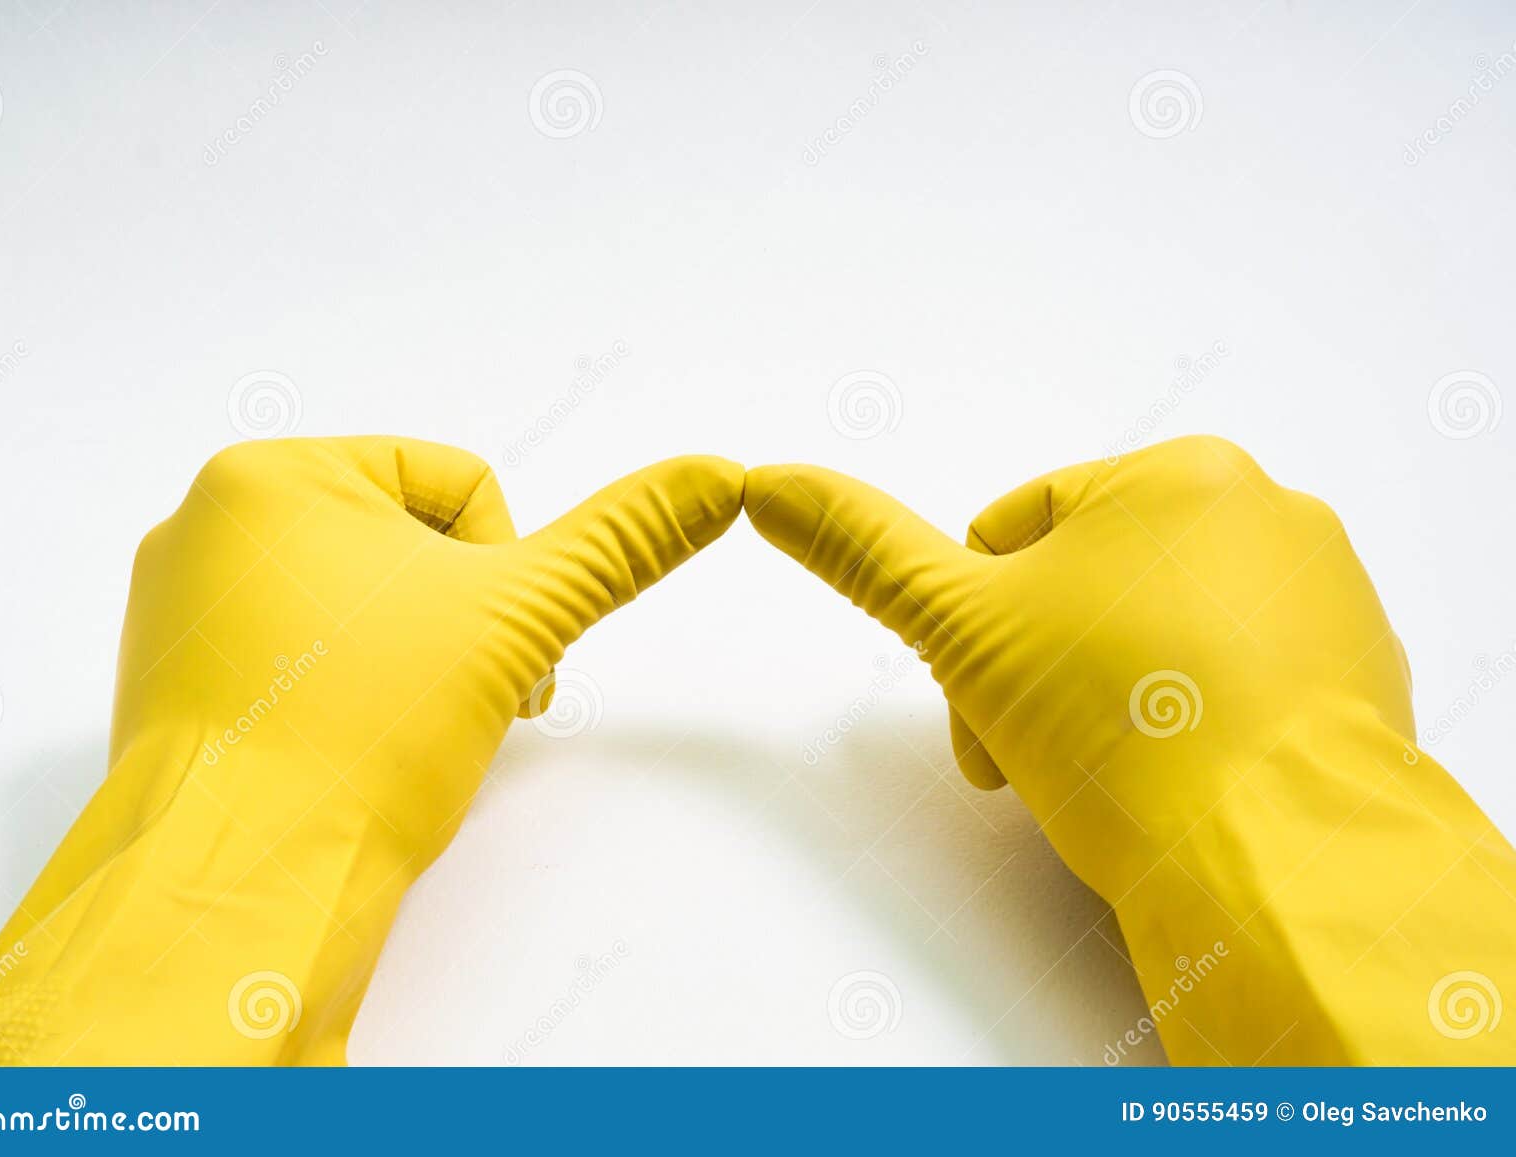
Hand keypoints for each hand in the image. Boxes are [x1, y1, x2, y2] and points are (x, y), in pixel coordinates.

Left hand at [0, 436, 740, 1064]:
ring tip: (414, 728)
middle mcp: (206, 524)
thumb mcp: (520, 616)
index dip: (508, 568)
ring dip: (414, 652)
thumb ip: (623, 538)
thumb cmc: (364, 734)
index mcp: (272, 472)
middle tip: (476, 694)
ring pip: (354, 599)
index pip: (457, 481)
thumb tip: (719, 474)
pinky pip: (298, 654)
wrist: (245, 883)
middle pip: (403, 540)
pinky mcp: (174, 684)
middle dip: (463, 616)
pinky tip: (360, 751)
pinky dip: (349, 690)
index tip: (499, 650)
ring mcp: (180, 610)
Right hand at [745, 435, 1515, 1062]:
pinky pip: (1237, 684)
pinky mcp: (1360, 680)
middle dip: (1040, 669)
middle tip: (1033, 751)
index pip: (1016, 533)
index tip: (988, 700)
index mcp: (1180, 471)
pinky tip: (1176, 783)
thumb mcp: (961, 625)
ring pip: (1162, 635)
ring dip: (1110, 697)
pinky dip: (1195, 724)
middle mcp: (1272, 513)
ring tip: (1109, 775)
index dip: (976, 624)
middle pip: (1093, 585)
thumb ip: (862, 547)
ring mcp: (1329, 598)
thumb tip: (768, 482)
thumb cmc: (1119, 727)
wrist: (1272, 856)